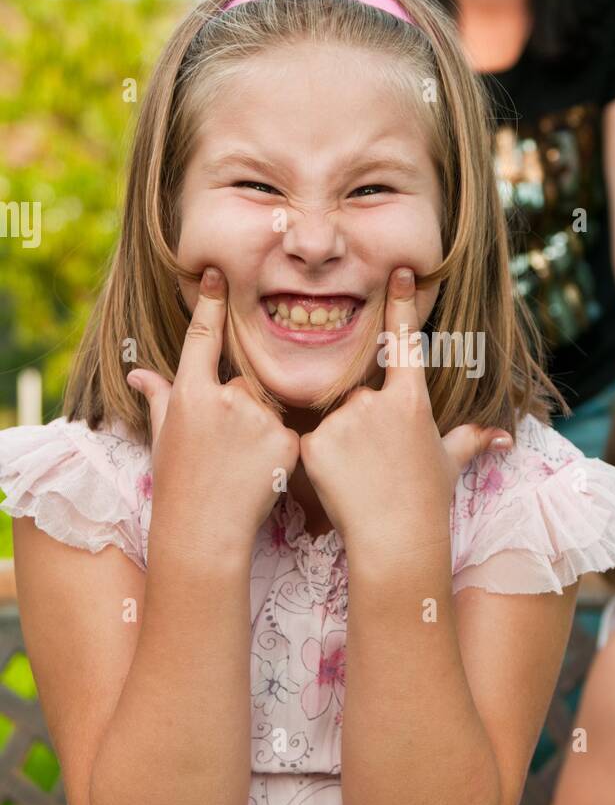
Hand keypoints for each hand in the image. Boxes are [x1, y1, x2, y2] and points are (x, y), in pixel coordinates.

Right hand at [126, 266, 299, 549]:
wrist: (204, 531)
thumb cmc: (179, 484)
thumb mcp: (162, 437)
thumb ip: (157, 399)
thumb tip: (137, 374)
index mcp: (190, 393)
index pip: (202, 338)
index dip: (211, 304)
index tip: (218, 273)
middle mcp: (224, 397)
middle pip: (244, 382)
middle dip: (240, 408)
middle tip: (224, 449)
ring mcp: (256, 417)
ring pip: (268, 407)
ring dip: (260, 428)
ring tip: (240, 465)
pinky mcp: (286, 439)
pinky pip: (289, 430)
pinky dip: (280, 448)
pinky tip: (262, 471)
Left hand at [298, 266, 513, 545]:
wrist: (396, 540)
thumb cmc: (426, 502)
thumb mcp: (449, 464)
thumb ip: (470, 441)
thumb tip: (503, 438)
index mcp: (412, 400)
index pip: (406, 342)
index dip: (401, 305)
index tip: (398, 272)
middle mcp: (377, 400)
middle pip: (360, 396)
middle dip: (362, 426)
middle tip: (375, 467)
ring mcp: (345, 419)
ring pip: (334, 419)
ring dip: (341, 443)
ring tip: (358, 479)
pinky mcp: (315, 440)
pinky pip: (310, 440)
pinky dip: (318, 460)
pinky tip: (336, 482)